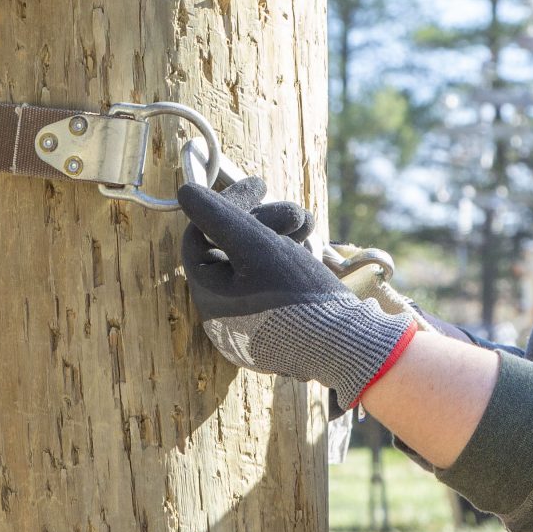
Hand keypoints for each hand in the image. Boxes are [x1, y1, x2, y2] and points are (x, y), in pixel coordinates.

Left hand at [178, 177, 412, 403]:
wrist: (347, 347)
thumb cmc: (298, 297)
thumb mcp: (257, 246)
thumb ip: (219, 217)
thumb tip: (185, 192)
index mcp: (210, 297)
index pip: (202, 235)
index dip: (228, 204)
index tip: (259, 184)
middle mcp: (223, 314)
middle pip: (231, 247)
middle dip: (264, 221)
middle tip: (297, 215)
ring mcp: (250, 323)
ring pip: (256, 262)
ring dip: (281, 235)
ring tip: (308, 229)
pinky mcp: (278, 326)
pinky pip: (274, 283)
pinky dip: (290, 260)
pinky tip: (312, 251)